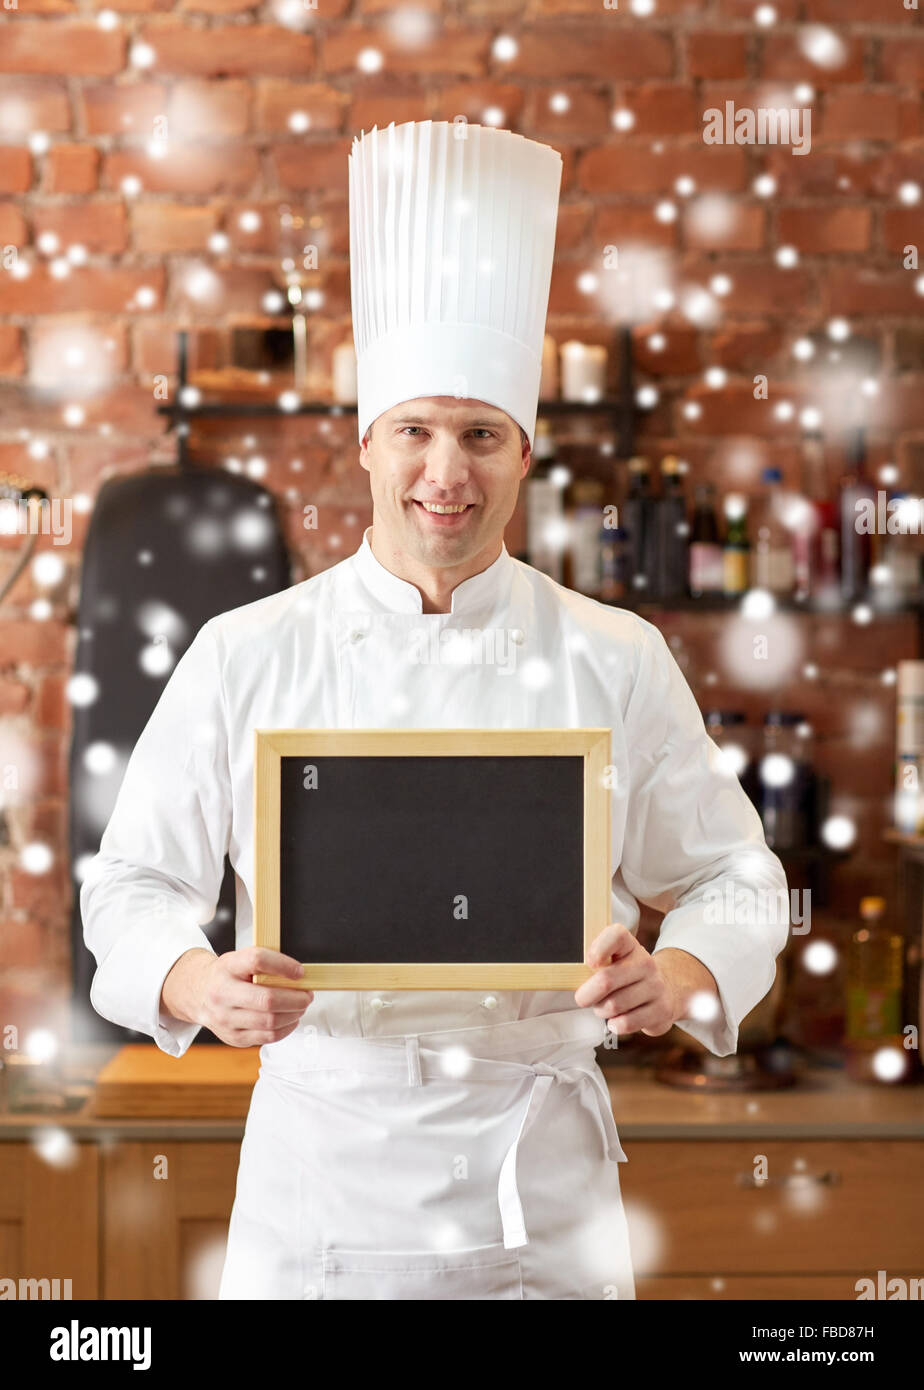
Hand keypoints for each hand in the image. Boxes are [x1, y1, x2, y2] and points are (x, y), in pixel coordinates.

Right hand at [161, 947, 313, 1047]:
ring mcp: (225, 1019)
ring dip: (294, 1014)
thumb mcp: (240, 959)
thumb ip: (265, 964)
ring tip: (300, 1006)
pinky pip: (267, 1037)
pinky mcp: (232, 1037)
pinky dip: (286, 1028)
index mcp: (227, 967)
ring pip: (270, 1022)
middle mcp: (222, 993)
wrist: (198, 993)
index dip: (283, 966)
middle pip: (267, 999)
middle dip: (296, 999)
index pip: (257, 961)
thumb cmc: (228, 975)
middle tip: (307, 995)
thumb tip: (299, 977)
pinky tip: (290, 1019)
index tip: (300, 972)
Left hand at [573, 923, 678, 1037]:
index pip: (616, 935)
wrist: (665, 991)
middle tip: (583, 999)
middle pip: (606, 980)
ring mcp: (656, 987)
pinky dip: (615, 1025)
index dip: (599, 947)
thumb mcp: (615, 962)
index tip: (589, 962)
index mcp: (630, 946)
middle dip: (587, 995)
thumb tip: (570, 978)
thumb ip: (595, 964)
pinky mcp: (662, 1010)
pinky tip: (617, 1020)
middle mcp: (646, 963)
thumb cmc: (627, 977)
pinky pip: (626, 1023)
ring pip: (614, 1005)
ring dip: (602, 1011)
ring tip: (605, 1008)